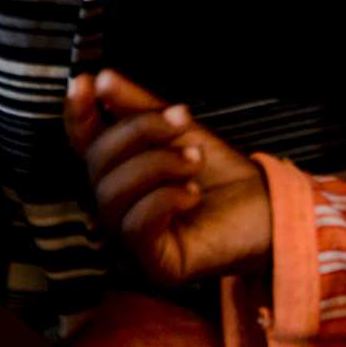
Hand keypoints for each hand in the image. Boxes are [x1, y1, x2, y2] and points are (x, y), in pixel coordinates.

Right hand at [65, 70, 272, 285]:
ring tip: (195, 158)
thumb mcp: (180, 130)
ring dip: (158, 165)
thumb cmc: (221, 173)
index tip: (88, 83)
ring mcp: (130, 241)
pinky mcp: (153, 266)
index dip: (78, 114)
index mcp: (119, 173)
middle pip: (96, 165)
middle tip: (181, 120)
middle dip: (139, 132)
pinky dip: (165, 199)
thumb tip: (102, 80)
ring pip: (112, 195)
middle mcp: (117, 208)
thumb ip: (139, 108)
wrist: (267, 207)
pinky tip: (193, 192)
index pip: (84, 144)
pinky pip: (136, 228)